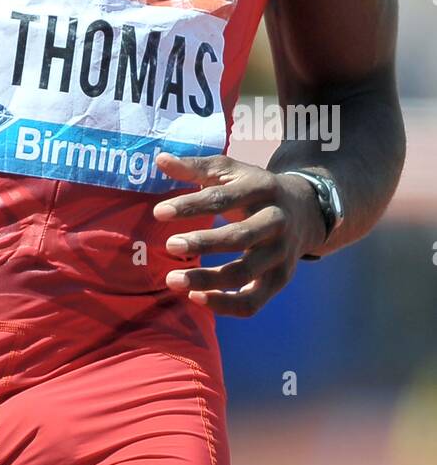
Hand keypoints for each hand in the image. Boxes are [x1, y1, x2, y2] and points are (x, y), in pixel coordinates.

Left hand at [151, 152, 326, 317]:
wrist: (306, 210)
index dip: (191, 206)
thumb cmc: (255, 187)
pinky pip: (253, 302)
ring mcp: (281, 254)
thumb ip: (197, 167)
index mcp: (261, 189)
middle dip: (203, 244)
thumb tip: (160, 159)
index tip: (159, 213)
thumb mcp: (232, 170)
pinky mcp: (281, 279)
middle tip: (169, 245)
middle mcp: (276, 222)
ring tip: (172, 280)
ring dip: (208, 280)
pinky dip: (225, 305)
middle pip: (239, 238)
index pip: (223, 198)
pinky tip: (195, 297)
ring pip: (245, 274)